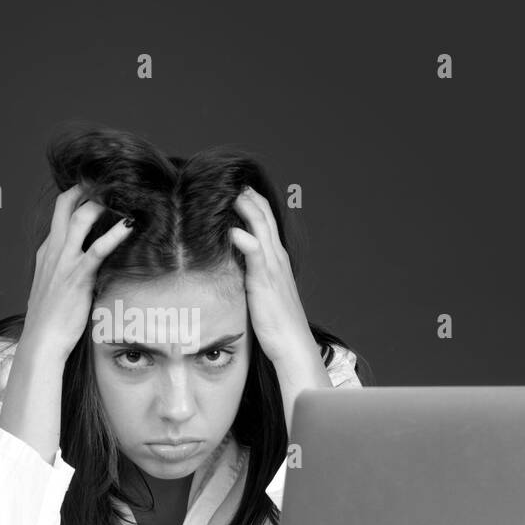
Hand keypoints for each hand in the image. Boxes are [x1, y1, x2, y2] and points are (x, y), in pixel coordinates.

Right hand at [21, 182, 134, 360]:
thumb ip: (66, 274)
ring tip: (123, 196)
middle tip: (109, 180)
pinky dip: (115, 234)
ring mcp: (64, 262)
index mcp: (47, 252)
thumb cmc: (50, 321)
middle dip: (86, 188)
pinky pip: (97, 249)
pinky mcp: (78, 276)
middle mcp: (53, 251)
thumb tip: (84, 270)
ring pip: (80, 218)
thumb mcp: (54, 289)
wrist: (42, 342)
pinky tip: (130, 226)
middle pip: (65, 205)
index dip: (79, 198)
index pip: (61, 215)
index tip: (98, 191)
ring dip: (101, 204)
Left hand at [229, 186, 317, 367]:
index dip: (252, 203)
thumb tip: (235, 262)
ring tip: (232, 193)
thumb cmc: (277, 322)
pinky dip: (245, 240)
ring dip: (247, 209)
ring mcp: (272, 267)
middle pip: (264, 217)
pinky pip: (255, 255)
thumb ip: (253, 273)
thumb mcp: (263, 291)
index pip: (266, 221)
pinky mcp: (264, 281)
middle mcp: (277, 257)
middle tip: (232, 181)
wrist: (292, 343)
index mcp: (277, 258)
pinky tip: (232, 232)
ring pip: (261, 229)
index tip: (236, 190)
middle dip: (249, 197)